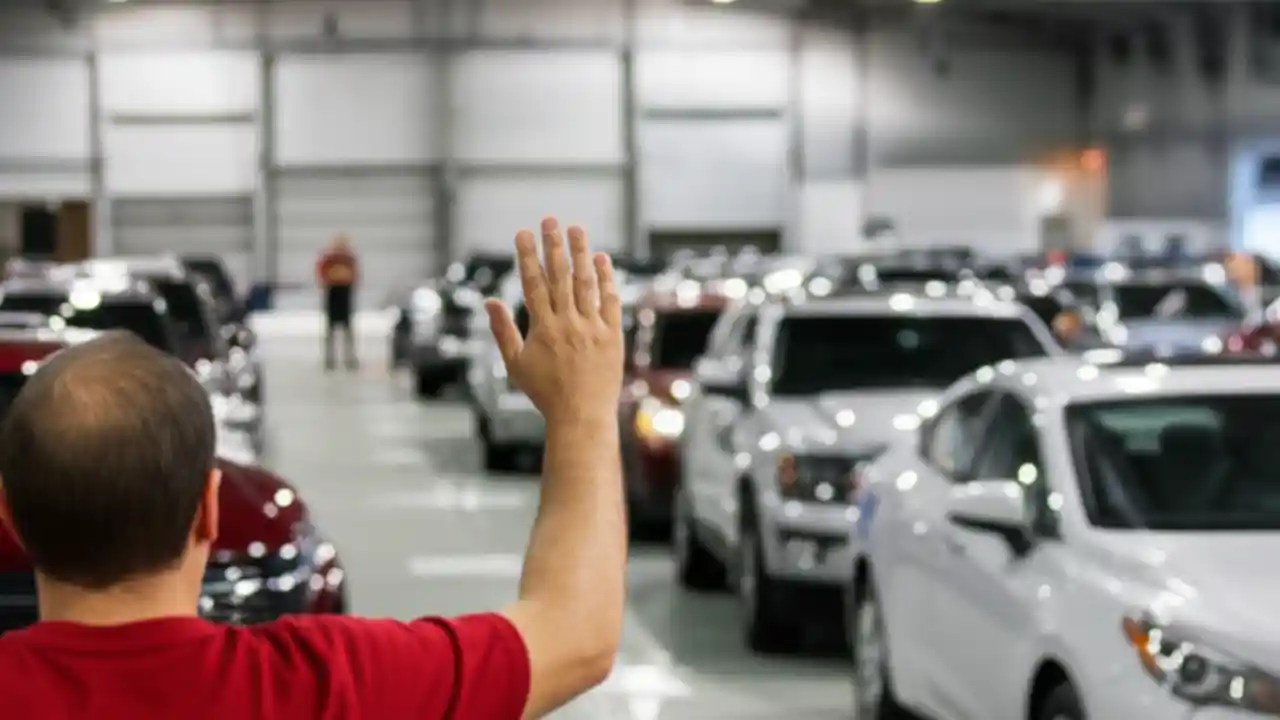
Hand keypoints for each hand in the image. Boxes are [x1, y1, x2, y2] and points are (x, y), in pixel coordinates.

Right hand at [485, 218, 623, 425]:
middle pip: (560, 276)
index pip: (533, 284)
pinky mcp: (612, 335)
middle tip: (550, 220)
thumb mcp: (516, 365)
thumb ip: (503, 331)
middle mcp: (568, 324)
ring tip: (576, 229)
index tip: (523, 233)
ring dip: (580, 253)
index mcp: (543, 329)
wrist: (582, 416)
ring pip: (586, 283)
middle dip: (553, 245)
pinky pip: (610, 301)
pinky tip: (603, 259)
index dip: (527, 256)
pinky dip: (607, 279)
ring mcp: (592, 328)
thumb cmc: (546, 394)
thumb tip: (490, 302)